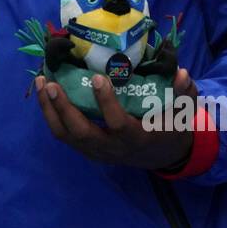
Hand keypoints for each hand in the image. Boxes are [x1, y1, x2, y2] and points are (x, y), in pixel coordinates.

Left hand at [35, 67, 198, 170]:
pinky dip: (51, 114)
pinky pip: (63, 134)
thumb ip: (184, 94)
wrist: (162, 155)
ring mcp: (97, 150)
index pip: (118, 125)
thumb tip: (182, 72)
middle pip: (82, 133)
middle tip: (53, 84)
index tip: (97, 77)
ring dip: (50, 110)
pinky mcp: (86, 148)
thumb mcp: (183, 113)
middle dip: (64, 109)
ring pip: (67, 135)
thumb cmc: (172, 128)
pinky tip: (45, 92)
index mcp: (138, 138)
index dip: (106, 103)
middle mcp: (113, 148)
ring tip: (42, 83)